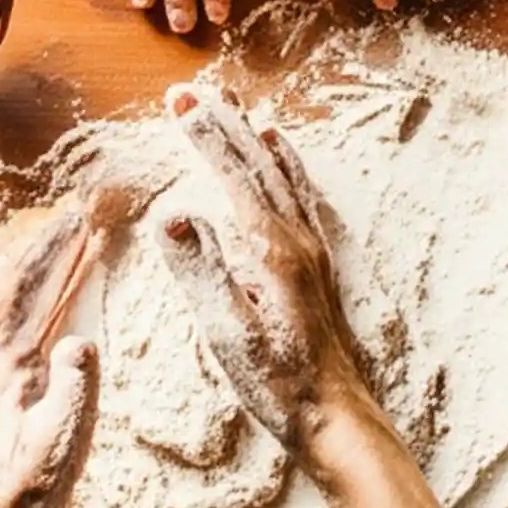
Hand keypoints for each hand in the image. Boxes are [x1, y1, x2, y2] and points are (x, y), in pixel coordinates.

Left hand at [0, 208, 100, 507]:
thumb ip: (71, 391)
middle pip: (20, 281)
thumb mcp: (54, 450)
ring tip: (65, 238)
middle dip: (53, 241)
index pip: (36, 285)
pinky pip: (2, 321)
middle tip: (84, 208)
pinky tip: (33, 297)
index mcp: (2, 364)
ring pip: (9, 298)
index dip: (63, 244)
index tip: (88, 211)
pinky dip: (24, 296)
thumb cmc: (7, 501)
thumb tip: (83, 340)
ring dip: (38, 264)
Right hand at [158, 87, 361, 451]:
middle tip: (193, 91)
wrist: (336, 416)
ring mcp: (312, 250)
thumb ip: (201, 273)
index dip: (204, 136)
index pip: (232, 176)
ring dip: (254, 139)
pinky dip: (288, 167)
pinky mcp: (317, 266)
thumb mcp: (227, 335)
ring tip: (239, 108)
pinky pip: (302, 198)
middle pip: (256, 166)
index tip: (180, 100)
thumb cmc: (277, 383)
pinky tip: (283, 159)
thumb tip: (171, 218)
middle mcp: (296, 239)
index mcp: (271, 250)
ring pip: (281, 176)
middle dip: (223, 125)